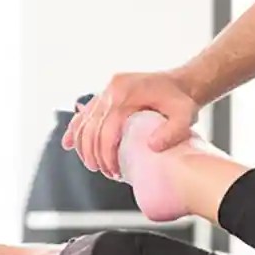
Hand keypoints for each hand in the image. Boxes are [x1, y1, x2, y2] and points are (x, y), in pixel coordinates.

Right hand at [61, 70, 201, 178]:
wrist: (183, 82)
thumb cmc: (182, 100)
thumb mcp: (185, 115)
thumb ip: (172, 131)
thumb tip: (151, 146)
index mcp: (127, 93)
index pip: (106, 130)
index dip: (106, 154)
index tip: (113, 171)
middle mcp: (113, 89)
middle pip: (91, 127)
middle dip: (93, 154)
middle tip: (105, 172)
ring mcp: (108, 90)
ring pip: (84, 121)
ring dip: (83, 146)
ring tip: (93, 165)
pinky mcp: (107, 94)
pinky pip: (86, 112)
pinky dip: (75, 129)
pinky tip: (68, 144)